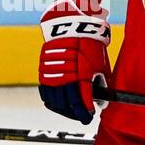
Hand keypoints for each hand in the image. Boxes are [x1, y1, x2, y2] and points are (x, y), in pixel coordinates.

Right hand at [38, 0, 110, 124]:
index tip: (88, 117)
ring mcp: (53, 73)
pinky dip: (51, 101)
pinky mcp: (44, 71)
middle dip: (75, 113)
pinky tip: (58, 104)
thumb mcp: (99, 64)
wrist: (71, 26)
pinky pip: (45, 92)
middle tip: (81, 116)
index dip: (85, 113)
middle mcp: (66, 75)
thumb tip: (100, 103)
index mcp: (82, 74)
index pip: (81, 102)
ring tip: (70, 112)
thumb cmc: (90, 45)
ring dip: (63, 109)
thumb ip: (100, 84)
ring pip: (55, 100)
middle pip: (68, 104)